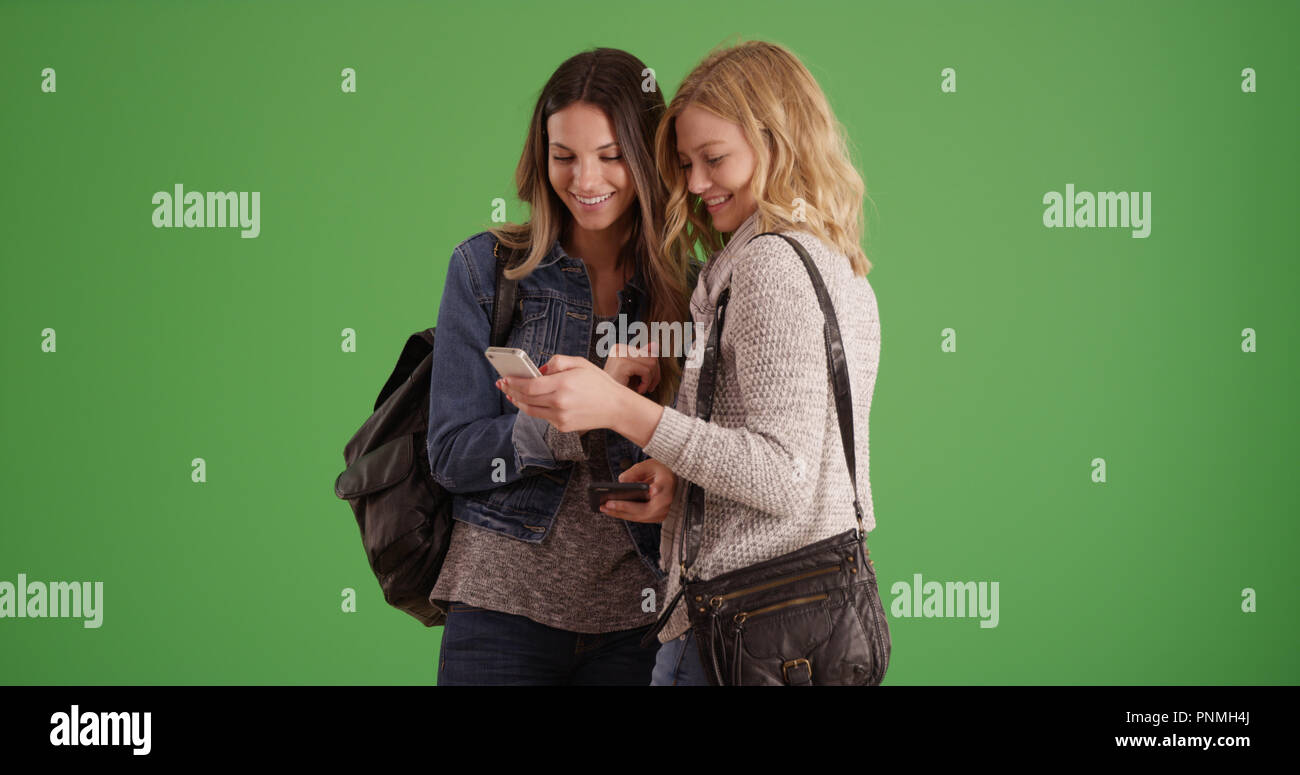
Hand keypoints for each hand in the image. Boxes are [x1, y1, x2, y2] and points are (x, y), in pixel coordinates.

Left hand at [498, 355, 626, 433]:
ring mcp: (561, 417)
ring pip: (531, 410)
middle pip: (526, 399)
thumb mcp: (580, 363)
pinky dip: (534, 408)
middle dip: (511, 390)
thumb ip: (557, 362)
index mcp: (563, 384)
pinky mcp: (563, 427)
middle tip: (502, 384)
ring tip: (511, 394)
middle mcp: (560, 403)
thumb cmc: (599, 383)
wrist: (616, 407)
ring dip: (518, 401)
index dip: (514, 382)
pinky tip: (530, 402)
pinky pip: (543, 416)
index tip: (505, 378)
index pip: (530, 386)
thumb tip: (538, 370)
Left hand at [599, 459, 675, 523]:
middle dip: (624, 507)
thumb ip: (635, 471)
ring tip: (604, 508)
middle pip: (645, 509)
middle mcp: (667, 500)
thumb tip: (621, 482)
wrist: (672, 480)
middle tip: (607, 504)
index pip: (663, 487)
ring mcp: (663, 511)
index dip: (658, 489)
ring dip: (621, 513)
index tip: (653, 489)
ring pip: (640, 517)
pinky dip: (625, 514)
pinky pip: (639, 518)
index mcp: (667, 483)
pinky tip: (612, 510)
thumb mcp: (648, 464)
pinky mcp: (657, 517)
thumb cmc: (659, 470)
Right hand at [603, 342, 659, 394]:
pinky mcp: (622, 363)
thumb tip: (655, 344)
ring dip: (650, 380)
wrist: (607, 400)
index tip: (650, 383)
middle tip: (649, 388)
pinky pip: (646, 371)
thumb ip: (644, 358)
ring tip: (641, 389)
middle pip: (652, 356)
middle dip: (654, 374)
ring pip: (651, 363)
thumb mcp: (635, 373)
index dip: (654, 370)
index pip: (649, 353)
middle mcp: (619, 348)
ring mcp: (620, 354)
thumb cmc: (620, 389)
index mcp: (620, 348)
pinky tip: (638, 390)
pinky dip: (646, 383)